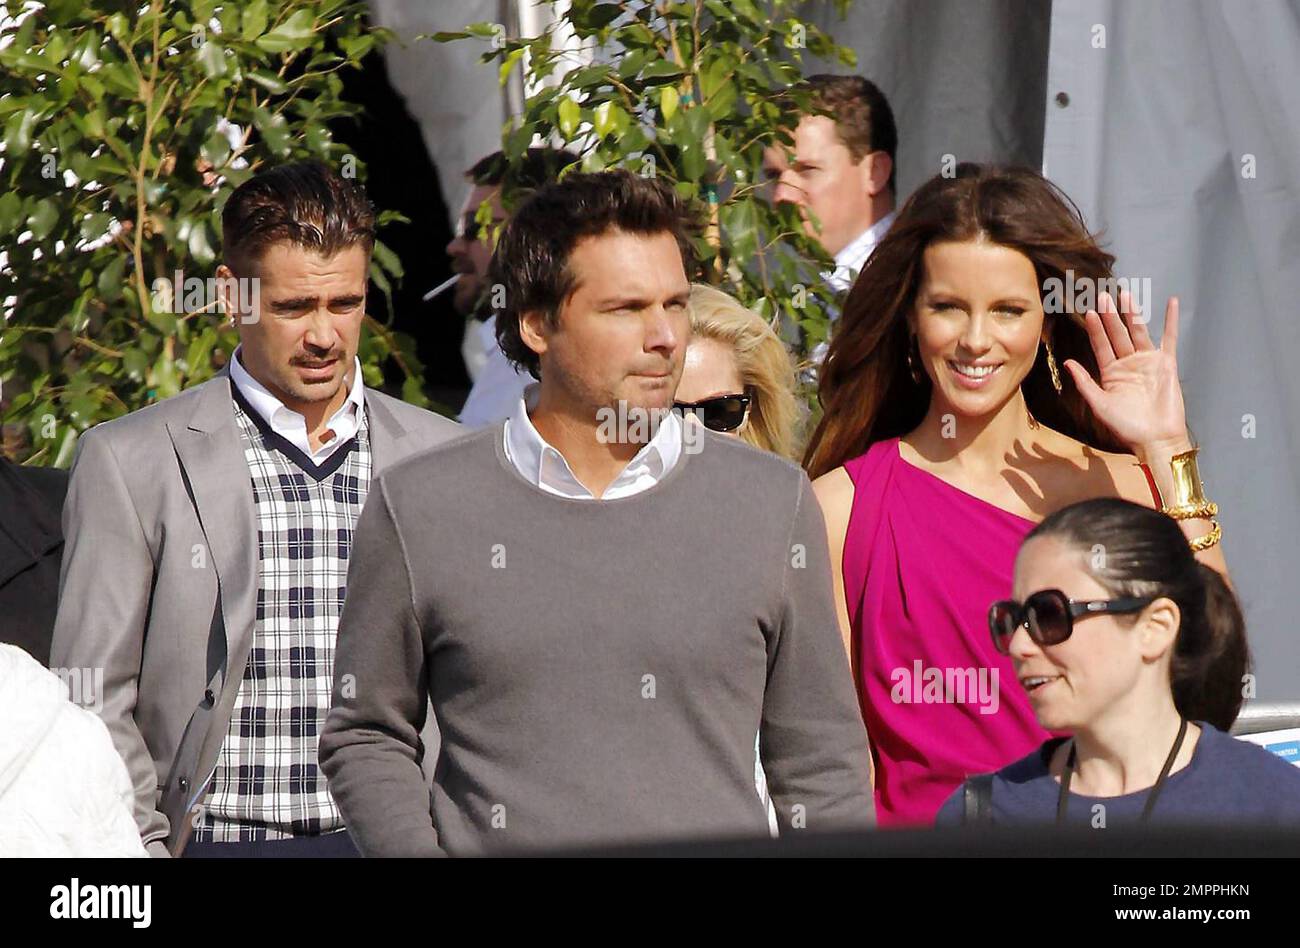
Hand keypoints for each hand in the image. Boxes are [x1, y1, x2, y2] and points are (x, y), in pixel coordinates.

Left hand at [1062, 291, 1190, 454]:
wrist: (1155, 438)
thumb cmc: (1126, 426)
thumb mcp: (1099, 403)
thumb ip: (1084, 382)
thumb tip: (1067, 362)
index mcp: (1111, 373)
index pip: (1101, 345)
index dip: (1095, 329)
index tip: (1089, 312)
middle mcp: (1128, 364)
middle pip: (1118, 334)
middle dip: (1110, 316)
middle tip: (1102, 295)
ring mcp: (1148, 362)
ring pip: (1139, 332)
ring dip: (1133, 313)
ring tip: (1125, 294)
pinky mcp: (1166, 364)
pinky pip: (1169, 338)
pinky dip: (1170, 320)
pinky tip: (1170, 302)